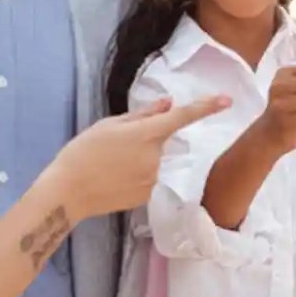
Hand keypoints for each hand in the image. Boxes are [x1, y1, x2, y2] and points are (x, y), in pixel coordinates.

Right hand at [51, 95, 230, 220]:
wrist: (68, 192)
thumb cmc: (83, 153)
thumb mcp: (109, 125)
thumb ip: (143, 115)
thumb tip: (167, 104)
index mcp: (146, 134)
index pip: (182, 117)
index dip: (206, 107)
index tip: (227, 100)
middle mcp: (156, 157)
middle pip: (162, 139)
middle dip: (147, 137)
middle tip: (115, 145)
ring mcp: (153, 179)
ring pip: (155, 159)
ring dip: (140, 157)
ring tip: (111, 163)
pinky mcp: (147, 196)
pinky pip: (149, 176)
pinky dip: (137, 173)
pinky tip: (115, 177)